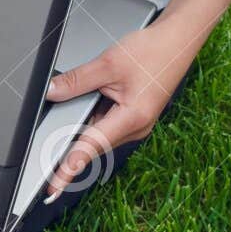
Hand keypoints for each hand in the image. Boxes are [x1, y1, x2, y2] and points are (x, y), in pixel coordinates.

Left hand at [42, 18, 199, 199]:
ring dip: (86, 120)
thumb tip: (52, 92)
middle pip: (93, 141)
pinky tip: (98, 93)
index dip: (68, 169)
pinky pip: (108, 122)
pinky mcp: (135, 116)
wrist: (178, 42)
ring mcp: (136, 124)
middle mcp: (136, 128)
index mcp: (132, 118)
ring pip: (99, 130)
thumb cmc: (153, 52)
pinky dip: (96, 113)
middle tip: (52, 142)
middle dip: (71, 139)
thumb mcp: (108, 63)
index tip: (52, 189)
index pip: (90, 148)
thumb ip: (77, 80)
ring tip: (90, 96)